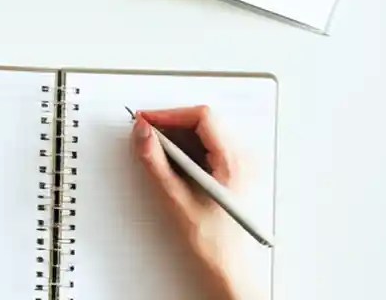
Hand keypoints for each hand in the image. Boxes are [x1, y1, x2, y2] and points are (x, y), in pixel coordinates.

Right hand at [131, 107, 256, 299]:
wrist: (230, 269)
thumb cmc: (214, 243)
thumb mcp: (177, 200)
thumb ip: (156, 162)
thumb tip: (142, 134)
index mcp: (234, 162)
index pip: (202, 117)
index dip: (169, 115)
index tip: (146, 121)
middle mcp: (242, 159)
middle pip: (203, 122)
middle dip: (171, 125)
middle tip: (145, 135)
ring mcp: (240, 165)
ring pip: (204, 134)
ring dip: (177, 138)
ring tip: (156, 152)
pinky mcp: (233, 172)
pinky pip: (207, 148)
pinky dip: (186, 150)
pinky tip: (172, 165)